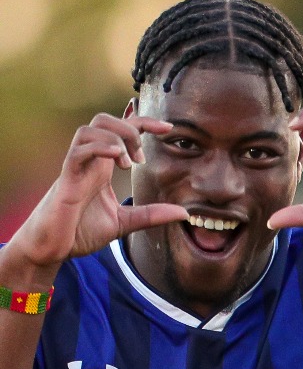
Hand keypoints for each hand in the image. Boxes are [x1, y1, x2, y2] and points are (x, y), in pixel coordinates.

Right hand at [0, 115, 188, 283]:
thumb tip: (184, 214)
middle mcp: (89, 162)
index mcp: (103, 167)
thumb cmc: (80, 231)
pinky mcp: (67, 180)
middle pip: (103, 120)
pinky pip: (78, 152)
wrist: (53, 248)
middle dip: (128, 128)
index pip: (121, 131)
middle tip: (141, 159)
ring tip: (127, 163)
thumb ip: (151, 215)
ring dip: (114, 138)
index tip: (168, 128)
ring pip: (89, 130)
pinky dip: (99, 148)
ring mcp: (76, 168)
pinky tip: (117, 158)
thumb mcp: (124, 222)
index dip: (144, 123)